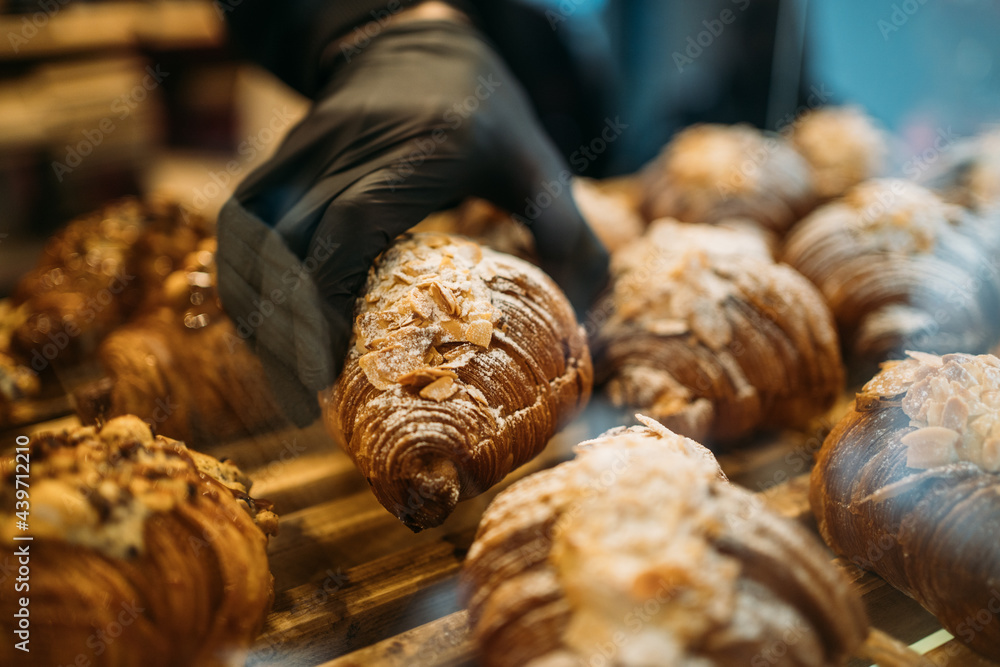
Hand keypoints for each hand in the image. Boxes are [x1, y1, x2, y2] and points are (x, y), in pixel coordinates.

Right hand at [217, 11, 607, 424]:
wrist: (426, 40)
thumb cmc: (490, 115)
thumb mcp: (541, 165)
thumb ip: (572, 236)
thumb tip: (588, 321)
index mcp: (424, 147)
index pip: (352, 222)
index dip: (332, 297)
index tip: (336, 365)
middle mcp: (352, 142)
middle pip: (292, 240)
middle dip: (288, 326)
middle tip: (306, 396)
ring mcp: (309, 144)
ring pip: (253, 233)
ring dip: (256, 307)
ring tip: (280, 373)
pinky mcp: (284, 151)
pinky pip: (241, 219)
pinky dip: (241, 276)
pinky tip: (262, 325)